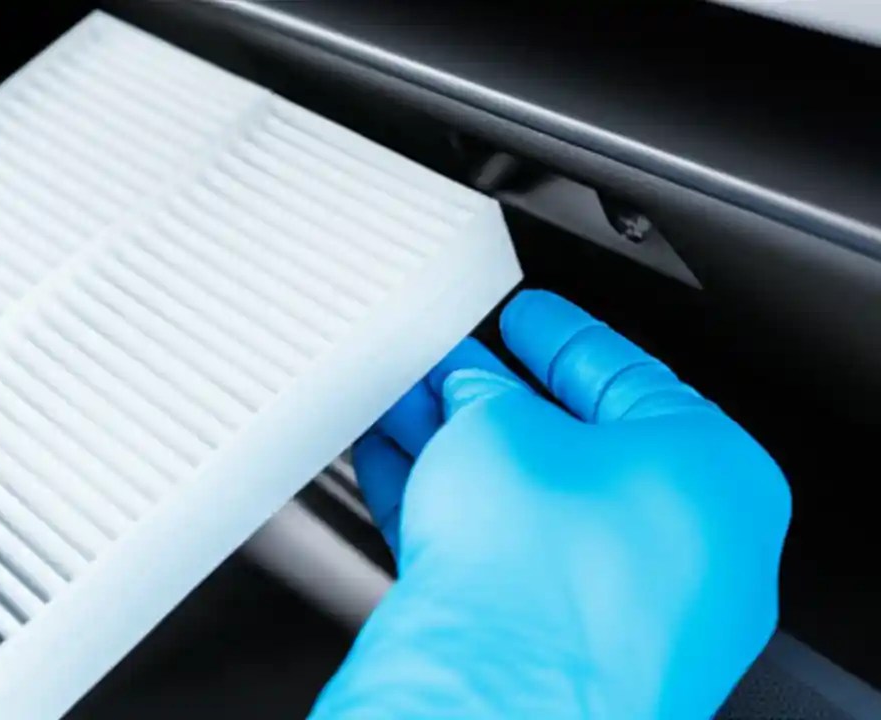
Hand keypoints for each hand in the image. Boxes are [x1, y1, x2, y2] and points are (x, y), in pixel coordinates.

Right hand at [311, 290, 789, 718]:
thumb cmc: (542, 574)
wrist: (496, 700)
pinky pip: (499, 556)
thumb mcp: (501, 429)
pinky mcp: (556, 648)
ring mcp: (620, 609)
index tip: (525, 317)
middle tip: (440, 365)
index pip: (629, 378)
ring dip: (454, 451)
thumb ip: (485, 394)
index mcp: (715, 478)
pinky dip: (449, 510)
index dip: (561, 337)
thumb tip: (469, 390)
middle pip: (568, 445)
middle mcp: (684, 550)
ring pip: (524, 504)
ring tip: (396, 409)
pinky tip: (393, 469)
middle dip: (489, 398)